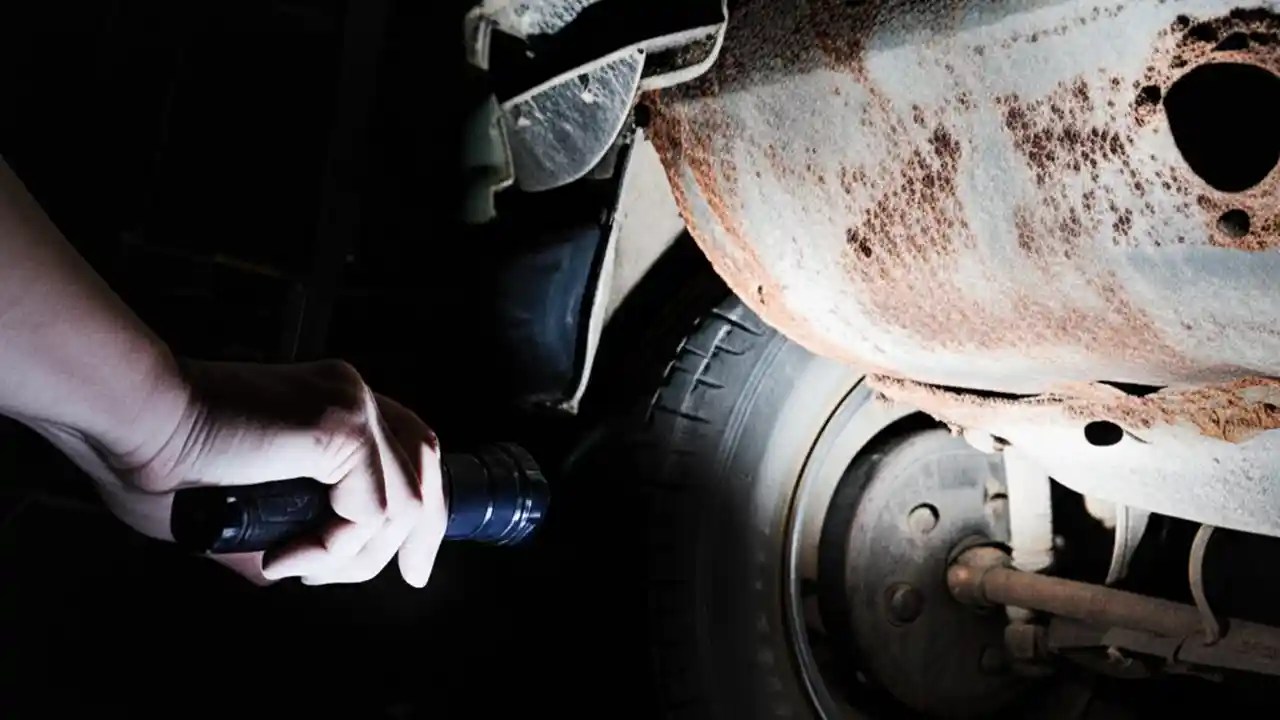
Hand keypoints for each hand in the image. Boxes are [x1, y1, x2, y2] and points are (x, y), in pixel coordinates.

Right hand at [33, 359, 445, 586]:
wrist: (132, 419)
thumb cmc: (158, 456)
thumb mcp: (237, 504)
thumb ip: (277, 529)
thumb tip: (293, 571)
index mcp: (332, 401)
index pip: (409, 447)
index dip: (422, 504)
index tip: (413, 563)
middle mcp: (351, 394)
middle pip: (425, 466)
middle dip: (422, 534)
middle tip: (408, 577)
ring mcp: (352, 406)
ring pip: (402, 504)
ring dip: (353, 556)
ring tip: (292, 564)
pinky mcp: (343, 429)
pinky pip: (369, 515)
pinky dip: (329, 551)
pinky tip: (279, 556)